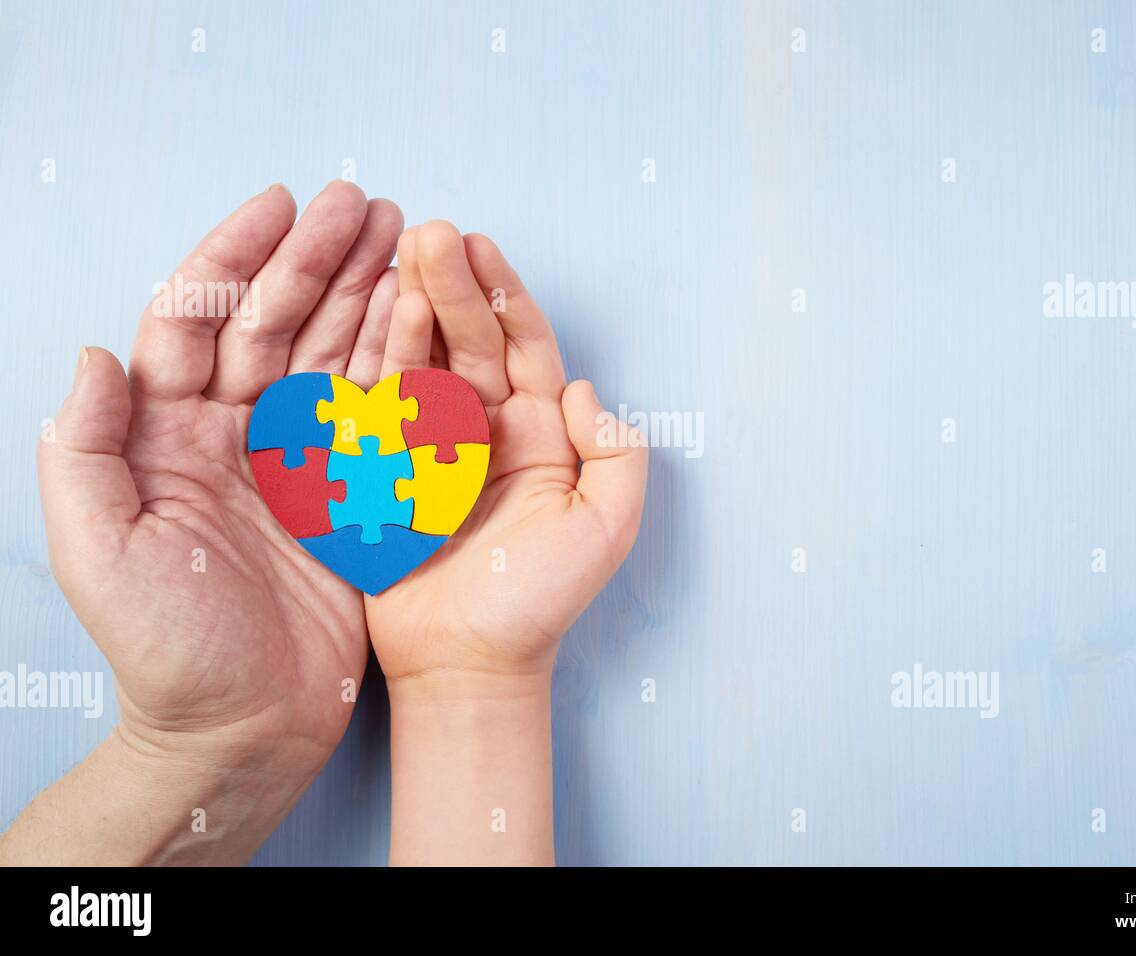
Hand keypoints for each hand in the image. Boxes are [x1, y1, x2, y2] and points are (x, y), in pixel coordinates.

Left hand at [28, 182, 402, 862]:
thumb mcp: (100, 555)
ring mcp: (293, 459)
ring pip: (329, 353)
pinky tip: (420, 312)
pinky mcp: (348, 491)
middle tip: (367, 203)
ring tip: (405, 235)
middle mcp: (229, 434)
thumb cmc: (166, 652)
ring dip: (364, 291)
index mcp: (164, 438)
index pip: (194, 322)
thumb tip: (97, 354)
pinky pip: (375, 409)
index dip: (235, 258)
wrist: (242, 730)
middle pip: (271, 323)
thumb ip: (85, 453)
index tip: (280, 207)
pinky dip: (399, 357)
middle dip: (317, 258)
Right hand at [365, 221, 648, 688]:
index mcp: (540, 436)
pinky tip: (363, 316)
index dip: (506, 296)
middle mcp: (486, 431)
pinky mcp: (383, 472)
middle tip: (427, 233)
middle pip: (470, 342)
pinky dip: (371, 359)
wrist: (467, 665)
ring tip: (396, 254)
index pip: (525, 347)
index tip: (482, 247)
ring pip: (421, 361)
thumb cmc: (538, 602)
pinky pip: (378, 406)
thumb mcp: (605, 528)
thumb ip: (615, 456)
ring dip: (412, 307)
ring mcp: (431, 448)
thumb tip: (586, 391)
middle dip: (452, 286)